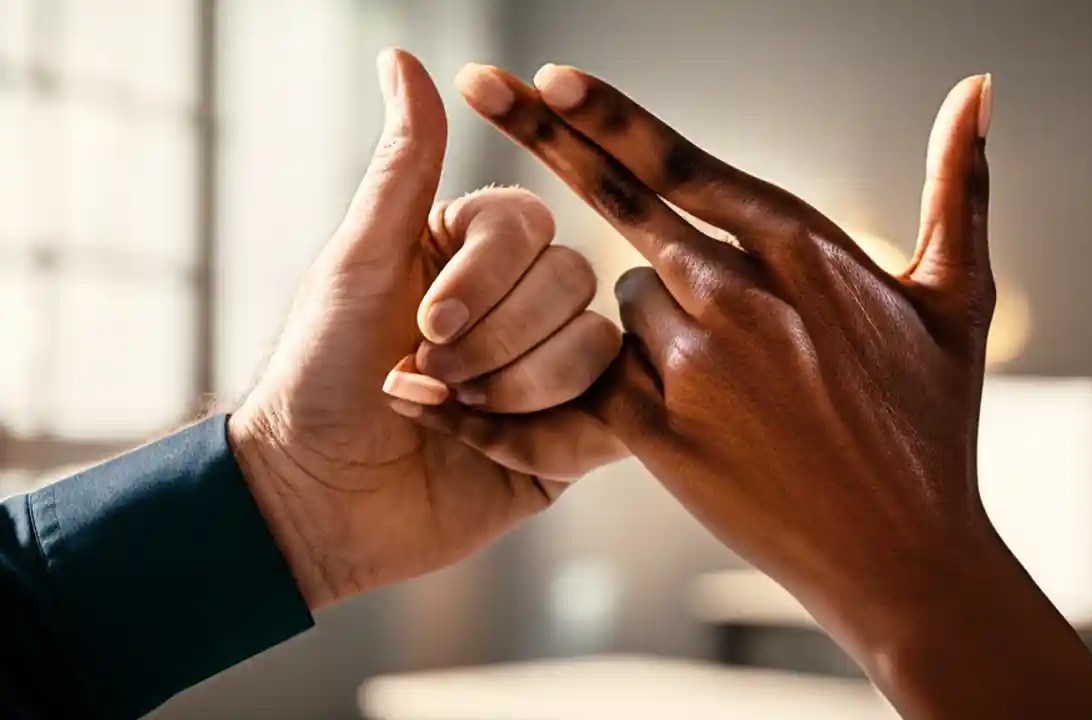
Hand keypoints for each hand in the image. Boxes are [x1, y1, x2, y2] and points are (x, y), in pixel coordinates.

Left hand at [227, 50, 624, 611]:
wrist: (317, 502)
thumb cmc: (319, 378)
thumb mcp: (357, 263)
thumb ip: (402, 167)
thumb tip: (404, 57)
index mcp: (473, 254)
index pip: (532, 227)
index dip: (487, 277)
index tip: (424, 323)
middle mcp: (522, 306)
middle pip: (572, 284)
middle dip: (495, 341)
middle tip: (430, 374)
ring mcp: (552, 371)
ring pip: (594, 348)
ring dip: (517, 389)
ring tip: (452, 411)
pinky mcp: (571, 439)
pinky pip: (605, 418)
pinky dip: (542, 436)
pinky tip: (487, 448)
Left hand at [455, 65, 1091, 718]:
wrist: (905, 555)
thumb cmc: (936, 428)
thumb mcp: (958, 301)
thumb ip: (957, 186)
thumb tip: (980, 86)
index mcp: (803, 250)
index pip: (684, 163)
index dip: (610, 116)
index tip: (550, 74)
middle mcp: (739, 295)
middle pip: (624, 213)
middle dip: (553, 149)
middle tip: (481, 82)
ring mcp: (695, 367)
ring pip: (617, 304)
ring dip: (643, 321)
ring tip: (724, 381)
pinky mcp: (658, 438)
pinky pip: (573, 390)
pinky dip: (534, 388)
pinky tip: (461, 382)